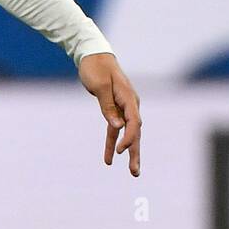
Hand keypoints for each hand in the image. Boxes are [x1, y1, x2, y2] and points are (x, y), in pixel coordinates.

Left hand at [78, 53, 141, 176]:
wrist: (93, 55)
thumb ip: (108, 107)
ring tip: (133, 172)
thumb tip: (117, 126)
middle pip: (135, 132)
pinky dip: (112, 143)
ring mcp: (124, 108)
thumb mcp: (100, 87)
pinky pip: (115, 130)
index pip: (134, 123)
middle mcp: (130, 104)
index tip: (120, 151)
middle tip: (135, 172)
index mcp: (128, 98)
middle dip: (135, 153)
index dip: (129, 138)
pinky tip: (109, 159)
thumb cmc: (96, 68)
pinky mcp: (115, 110)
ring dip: (128, 152)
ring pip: (128, 134)